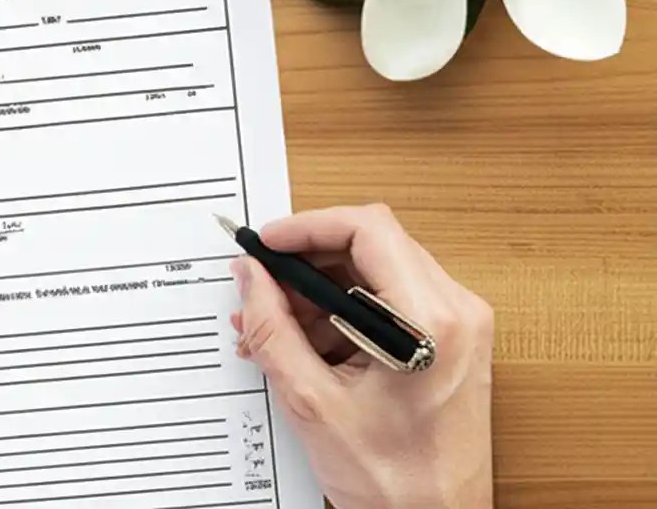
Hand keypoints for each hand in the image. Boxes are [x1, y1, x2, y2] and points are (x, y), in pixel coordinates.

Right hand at [230, 205, 493, 508]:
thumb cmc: (395, 480)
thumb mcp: (312, 400)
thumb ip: (273, 328)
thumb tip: (251, 277)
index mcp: (430, 320)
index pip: (367, 229)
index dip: (307, 227)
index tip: (267, 244)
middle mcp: (455, 312)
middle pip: (371, 245)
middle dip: (307, 263)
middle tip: (261, 285)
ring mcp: (457, 324)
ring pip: (376, 271)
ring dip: (320, 291)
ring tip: (274, 327)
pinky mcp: (449, 339)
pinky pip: (390, 299)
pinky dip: (342, 312)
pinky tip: (304, 343)